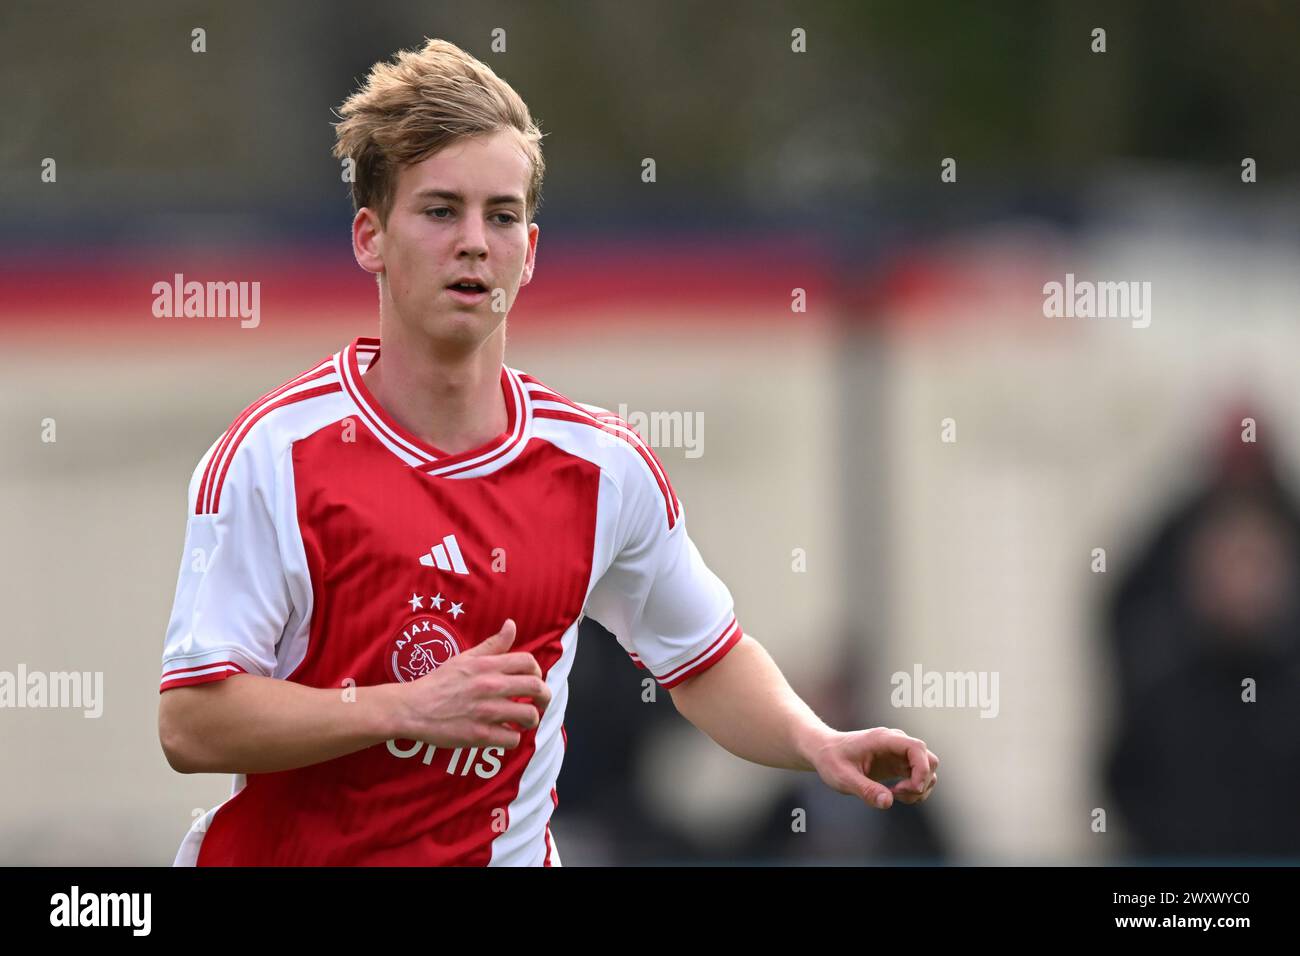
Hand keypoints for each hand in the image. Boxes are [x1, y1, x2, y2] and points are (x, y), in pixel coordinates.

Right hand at [390, 619, 551, 749]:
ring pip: (529, 716)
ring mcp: (487, 712)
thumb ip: (492, 644)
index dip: (537, 671)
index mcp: (487, 666)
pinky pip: (512, 739)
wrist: (413, 708)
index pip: (528, 662)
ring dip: (531, 719)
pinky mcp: (480, 735)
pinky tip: (505, 733)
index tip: (533, 679)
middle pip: (536, 688)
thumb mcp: (465, 657)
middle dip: (545, 697)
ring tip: (523, 720)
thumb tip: (511, 625)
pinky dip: (513, 738)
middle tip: (541, 702)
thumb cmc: (439, 682)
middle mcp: (490, 686)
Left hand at [809, 727, 938, 809]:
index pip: (917, 748)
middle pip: (929, 760)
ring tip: (895, 795)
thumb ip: (865, 789)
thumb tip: (888, 802)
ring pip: (927, 769)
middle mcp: (896, 743)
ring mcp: (898, 753)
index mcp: (884, 739)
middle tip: (898, 794)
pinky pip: (918, 776)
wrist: (824, 751)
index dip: (921, 770)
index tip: (910, 789)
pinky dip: (914, 789)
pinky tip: (894, 794)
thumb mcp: (843, 778)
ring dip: (919, 787)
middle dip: (921, 782)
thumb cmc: (831, 760)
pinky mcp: (898, 764)